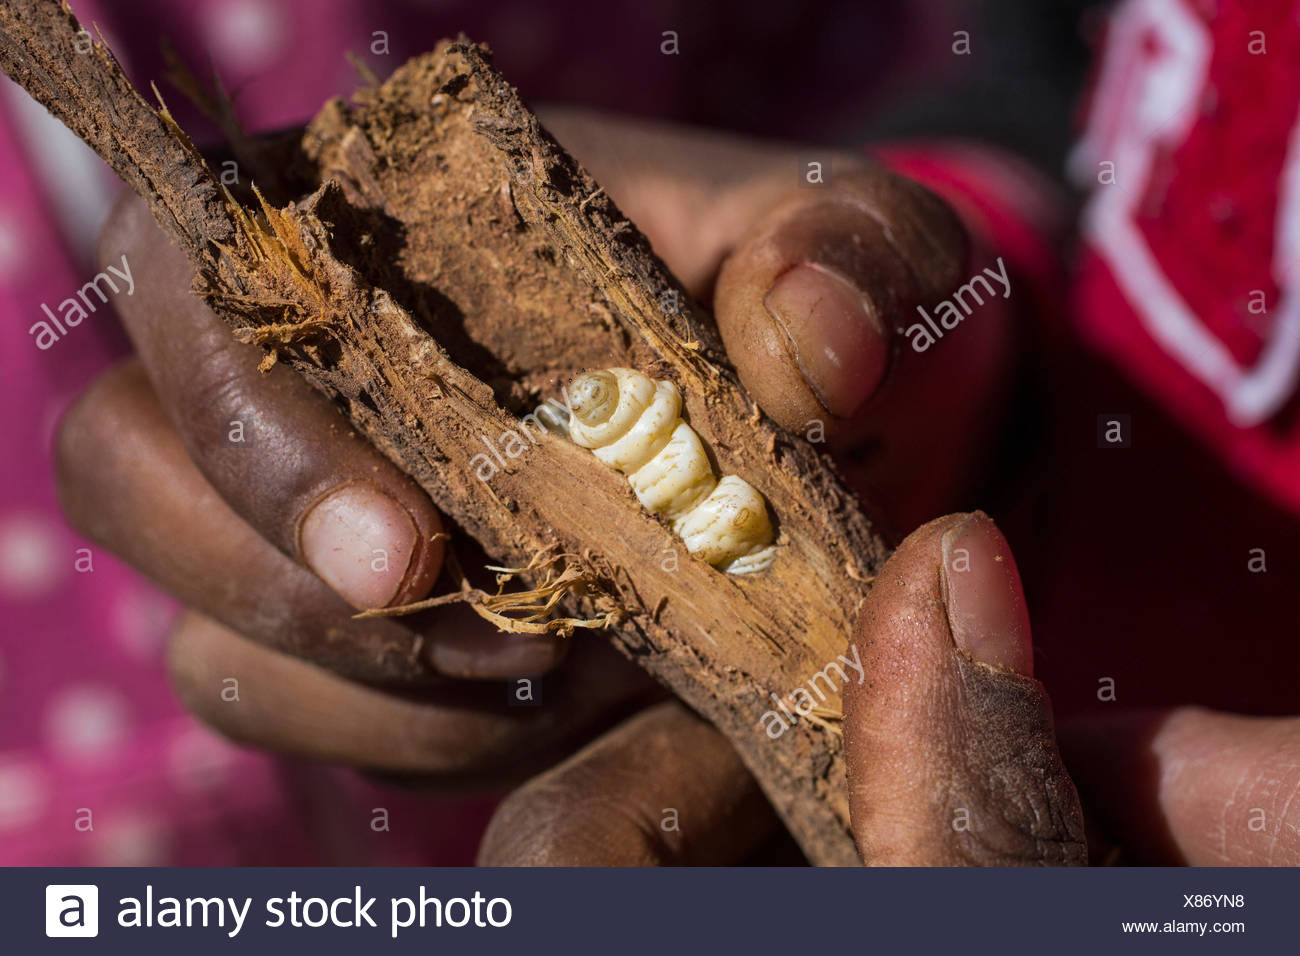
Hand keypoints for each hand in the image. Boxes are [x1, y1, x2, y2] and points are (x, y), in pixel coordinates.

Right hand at [57, 105, 1002, 841]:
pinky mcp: (355, 635)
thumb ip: (839, 258)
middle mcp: (300, 377)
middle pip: (139, 476)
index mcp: (364, 223)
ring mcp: (310, 519)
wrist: (820, 419)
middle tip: (496, 636)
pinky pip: (322, 721)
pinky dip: (434, 740)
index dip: (249, 423)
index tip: (401, 547)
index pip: (192, 284)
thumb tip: (807, 347)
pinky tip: (564, 700)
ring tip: (574, 664)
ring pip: (225, 637)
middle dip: (284, 584)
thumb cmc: (800, 304)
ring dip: (386, 689)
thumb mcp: (847, 249)